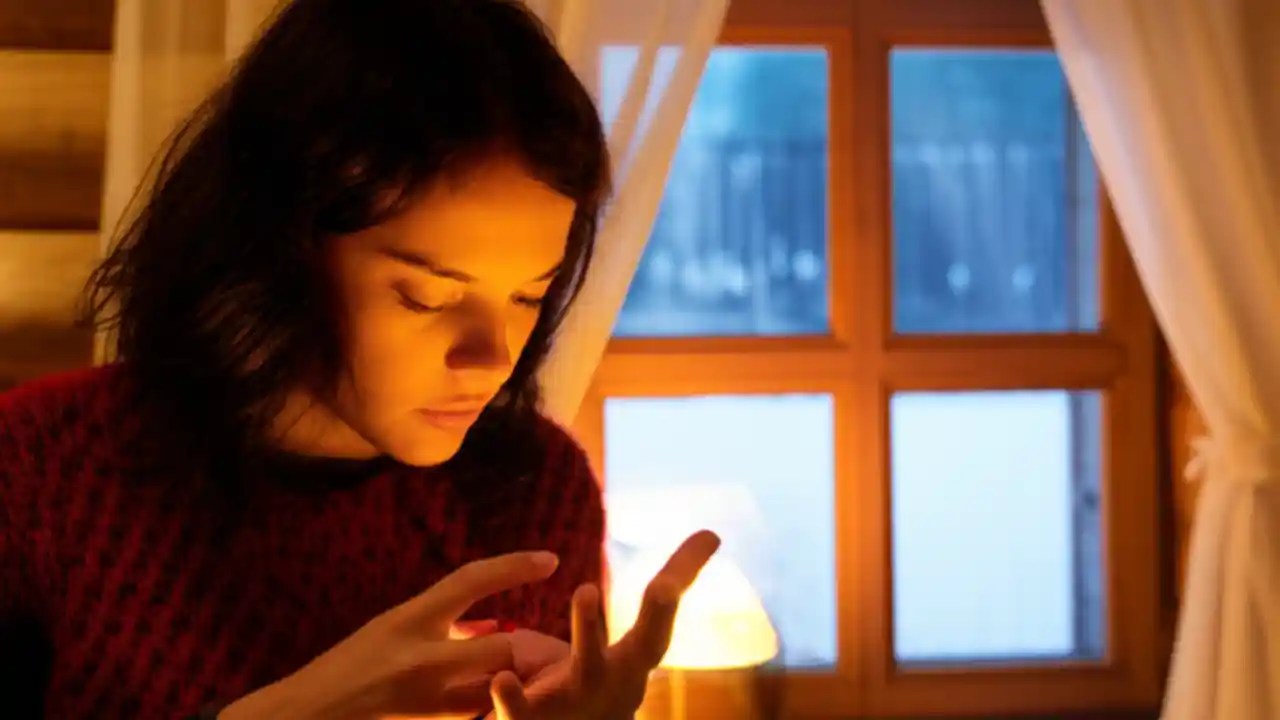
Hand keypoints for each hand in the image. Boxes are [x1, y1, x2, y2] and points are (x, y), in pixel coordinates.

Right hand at [219, 551, 559, 719]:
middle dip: (527, 650)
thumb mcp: (392, 631)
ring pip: (495, 692)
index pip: (471, 580)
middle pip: (502, 648)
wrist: (307, 716)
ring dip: (518, 688)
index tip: (552, 559)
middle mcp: (421, 658)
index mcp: (409, 619)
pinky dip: (496, 710)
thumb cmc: (349, 667)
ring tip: (546, 686)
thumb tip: (493, 626)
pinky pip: (478, 716)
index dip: (515, 566)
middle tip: (554, 652)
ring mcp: (425, 700)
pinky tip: (512, 708)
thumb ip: (443, 625)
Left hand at [487, 530, 721, 719]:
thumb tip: (713, 533)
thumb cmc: (604, 688)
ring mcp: (579, 703)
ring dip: (589, 629)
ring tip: (586, 588)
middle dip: (660, 613)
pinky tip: (502, 677)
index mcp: (634, 661)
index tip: (709, 539)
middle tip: (667, 584)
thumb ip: (668, 588)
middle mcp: (615, 681)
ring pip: (587, 668)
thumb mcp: (637, 644)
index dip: (683, 581)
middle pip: (645, 647)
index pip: (662, 617)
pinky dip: (513, 698)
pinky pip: (523, 713)